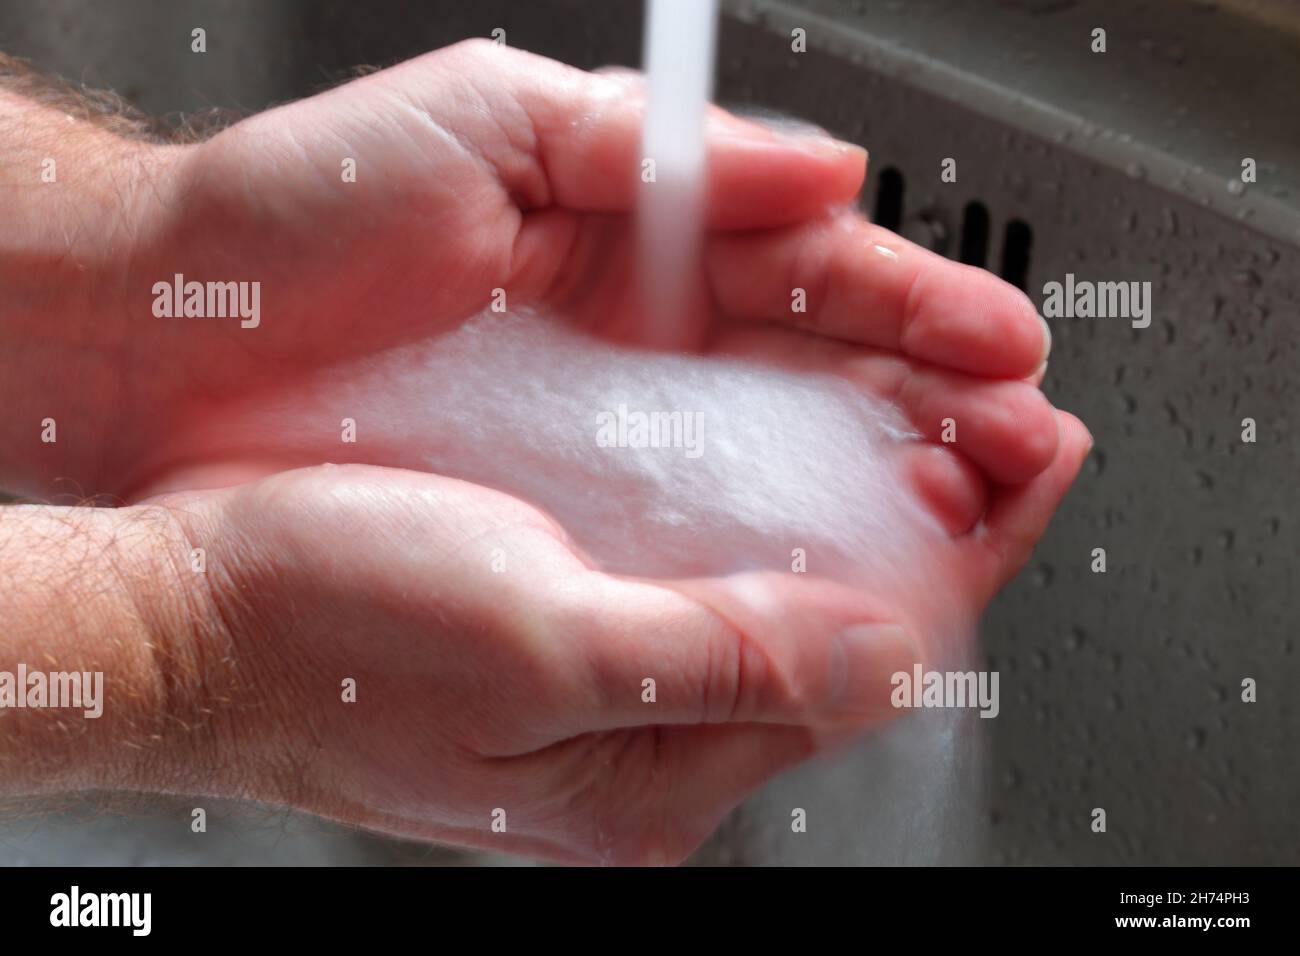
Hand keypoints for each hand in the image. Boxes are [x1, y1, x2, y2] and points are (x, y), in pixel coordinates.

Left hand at [4, 40, 1048, 500]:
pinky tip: (843, 568)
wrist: (176, 331)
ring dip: (881, 486)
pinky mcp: (559, 507)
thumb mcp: (493, 123)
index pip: (813, 274)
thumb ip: (662, 150)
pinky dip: (773, 550)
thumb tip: (819, 165)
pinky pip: (691, 531)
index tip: (1003, 345)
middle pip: (821, 378)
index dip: (918, 307)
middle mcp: (638, 342)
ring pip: (777, 462)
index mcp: (636, 239)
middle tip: (1023, 445)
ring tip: (975, 512)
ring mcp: (607, 433)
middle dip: (934, 408)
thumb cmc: (306, 211)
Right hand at [136, 464, 926, 863]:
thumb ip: (717, 659)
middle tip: (1003, 424)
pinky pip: (712, 567)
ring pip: (783, 590)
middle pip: (843, 630)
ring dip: (861, 506)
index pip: (867, 667)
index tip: (1035, 460)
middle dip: (934, 524)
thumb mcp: (535, 649)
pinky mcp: (579, 617)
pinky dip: (774, 505)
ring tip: (929, 421)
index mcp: (652, 773)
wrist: (193, 611)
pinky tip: (799, 451)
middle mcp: (648, 735)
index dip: (967, 554)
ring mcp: (614, 677)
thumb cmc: (325, 641)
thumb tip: (879, 652)